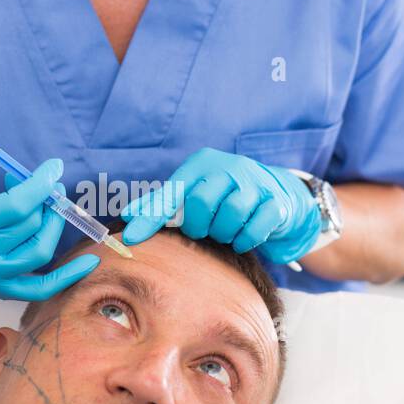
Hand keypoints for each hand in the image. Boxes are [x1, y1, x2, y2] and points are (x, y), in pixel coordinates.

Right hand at [0, 96, 99, 299]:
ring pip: (37, 253)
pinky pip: (38, 289)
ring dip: (55, 226)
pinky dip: (65, 278)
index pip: (13, 207)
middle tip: (48, 184)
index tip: (54, 167)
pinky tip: (89, 262)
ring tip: (54, 205)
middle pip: (29, 227)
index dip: (40, 185)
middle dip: (45, 201)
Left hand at [120, 147, 321, 263]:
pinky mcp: (276, 202)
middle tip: (204, 230)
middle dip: (198, 226)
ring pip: (230, 215)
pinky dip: (244, 240)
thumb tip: (128, 215)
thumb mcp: (193, 192)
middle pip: (201, 202)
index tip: (131, 238)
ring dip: (224, 233)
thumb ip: (162, 204)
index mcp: (203, 163)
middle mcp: (229, 167)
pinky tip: (242, 238)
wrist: (276, 194)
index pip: (172, 192)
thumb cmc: (224, 195)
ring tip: (225, 231)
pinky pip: (254, 229)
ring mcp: (256, 183)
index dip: (151, 217)